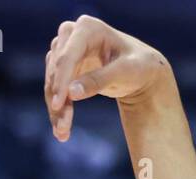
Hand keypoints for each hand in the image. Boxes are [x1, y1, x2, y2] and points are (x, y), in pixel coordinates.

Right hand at [43, 14, 169, 141]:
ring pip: (52, 81)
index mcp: (88, 28)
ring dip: (56, 109)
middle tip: (62, 128)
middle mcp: (72, 34)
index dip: (61, 82)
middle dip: (58, 100)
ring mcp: (65, 49)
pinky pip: (56, 89)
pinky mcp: (65, 66)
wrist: (143, 70)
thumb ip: (99, 80)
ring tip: (62, 133)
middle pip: (56, 70)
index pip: (67, 57)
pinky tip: (61, 128)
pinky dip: (59, 109)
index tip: (59, 105)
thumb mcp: (124, 73)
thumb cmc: (139, 66)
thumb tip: (71, 93)